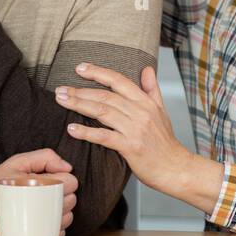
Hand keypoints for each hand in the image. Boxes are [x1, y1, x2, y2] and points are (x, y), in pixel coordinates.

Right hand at [0, 148, 77, 235]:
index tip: (54, 178)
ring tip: (42, 204)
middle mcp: (34, 209)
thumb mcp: (15, 163)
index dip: (65, 179)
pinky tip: (41, 219)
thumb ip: (44, 157)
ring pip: (66, 218)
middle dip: (63, 194)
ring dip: (61, 211)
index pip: (68, 182)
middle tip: (47, 191)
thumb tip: (67, 167)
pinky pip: (58, 234)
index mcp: (31, 186)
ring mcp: (35, 229)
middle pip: (70, 201)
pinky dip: (55, 227)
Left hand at [55, 64, 190, 194]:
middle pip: (106, 96)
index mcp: (146, 102)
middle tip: (60, 89)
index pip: (119, 80)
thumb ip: (152, 89)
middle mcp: (140, 112)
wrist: (176, 168)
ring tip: (61, 101)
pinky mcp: (130, 147)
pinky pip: (104, 137)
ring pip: (102, 112)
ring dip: (79, 105)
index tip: (80, 68)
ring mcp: (135, 129)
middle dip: (80, 91)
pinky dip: (86, 132)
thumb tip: (147, 69)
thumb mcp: (161, 111)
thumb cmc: (166, 142)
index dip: (98, 72)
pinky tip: (72, 128)